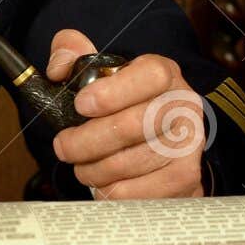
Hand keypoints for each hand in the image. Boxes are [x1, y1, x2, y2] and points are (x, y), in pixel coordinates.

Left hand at [46, 29, 206, 198]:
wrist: (164, 146)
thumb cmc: (125, 107)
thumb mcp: (99, 70)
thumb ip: (72, 52)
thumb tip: (57, 67)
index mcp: (164, 75)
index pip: (150, 76)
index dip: (112, 92)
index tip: (81, 105)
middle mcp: (182, 107)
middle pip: (131, 125)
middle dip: (85, 141)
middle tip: (63, 146)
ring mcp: (188, 144)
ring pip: (128, 163)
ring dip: (92, 169)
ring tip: (82, 165)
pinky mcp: (184, 178)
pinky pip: (134, 192)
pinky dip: (108, 191)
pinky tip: (104, 182)